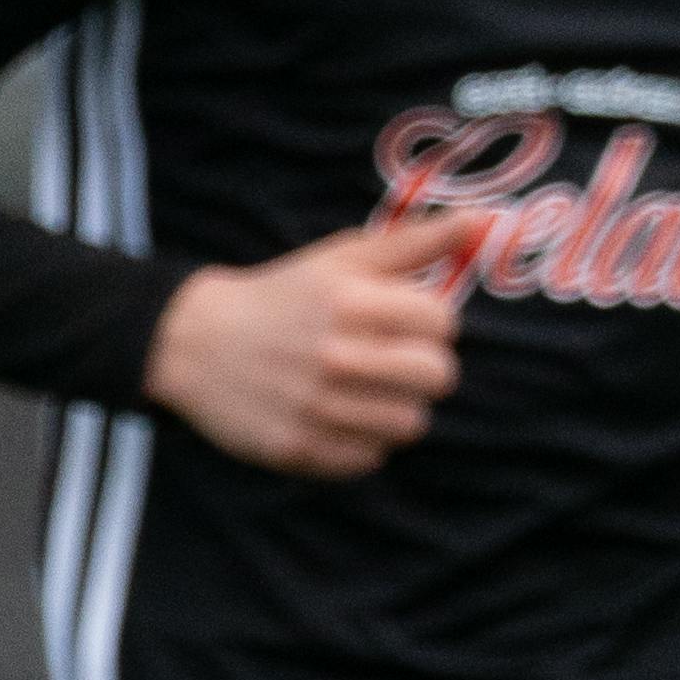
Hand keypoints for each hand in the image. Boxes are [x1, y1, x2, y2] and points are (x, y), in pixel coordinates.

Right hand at [144, 228, 464, 476]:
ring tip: (365, 391)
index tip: (401, 321)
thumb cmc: (282, 296)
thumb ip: (416, 241)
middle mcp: (334, 356)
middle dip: (422, 367)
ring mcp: (315, 408)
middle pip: (438, 376)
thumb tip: (487, 221)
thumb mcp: (341, 257)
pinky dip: (362, 441)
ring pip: (411, 423)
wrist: (193, 343)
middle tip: (391, 360)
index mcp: (348, 302)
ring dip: (396, 407)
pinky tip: (337, 417)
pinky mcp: (299, 448)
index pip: (443, 322)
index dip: (429, 321)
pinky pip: (370, 457)